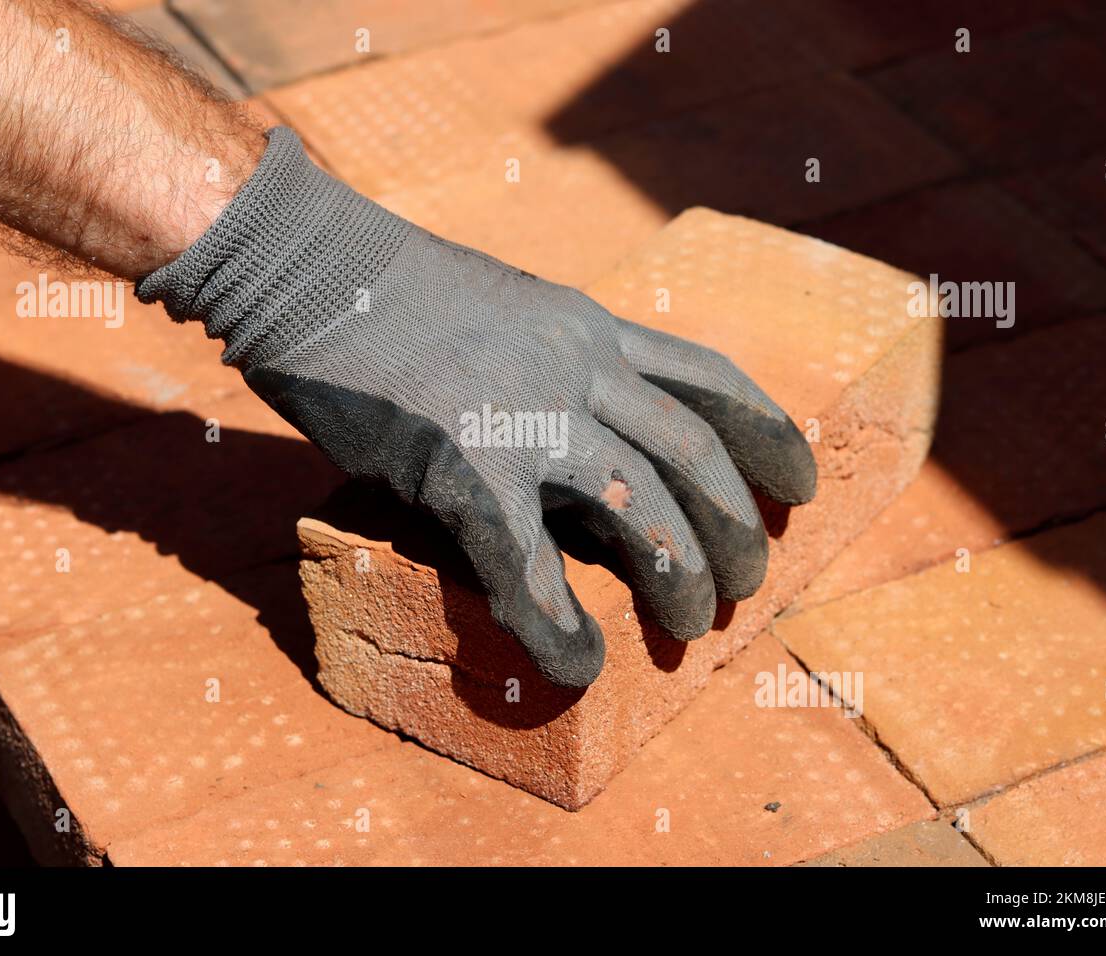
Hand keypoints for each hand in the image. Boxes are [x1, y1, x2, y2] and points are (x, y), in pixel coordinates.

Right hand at [139, 128, 815, 687]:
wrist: (304, 268)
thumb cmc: (391, 292)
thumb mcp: (506, 311)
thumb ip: (557, 366)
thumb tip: (585, 443)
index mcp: (588, 327)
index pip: (709, 378)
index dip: (771, 436)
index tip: (802, 485)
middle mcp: (575, 366)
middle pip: (693, 454)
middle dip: (736, 529)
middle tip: (747, 586)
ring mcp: (523, 414)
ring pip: (638, 507)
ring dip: (678, 576)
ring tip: (690, 628)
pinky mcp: (463, 465)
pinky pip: (528, 567)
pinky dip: (559, 627)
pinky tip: (579, 666)